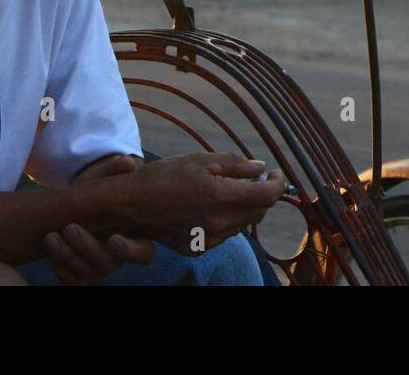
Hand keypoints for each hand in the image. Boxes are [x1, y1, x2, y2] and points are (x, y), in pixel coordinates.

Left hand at [48, 154, 154, 283]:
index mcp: (136, 236)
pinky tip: (50, 244)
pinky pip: (70, 280)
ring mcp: (99, 268)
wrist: (76, 203)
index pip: (143, 254)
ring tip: (51, 236)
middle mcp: (119, 257)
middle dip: (88, 247)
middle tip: (70, 227)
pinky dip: (58, 265)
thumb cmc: (99, 188)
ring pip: (87, 273)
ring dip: (67, 255)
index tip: (112, 238)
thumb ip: (119, 170)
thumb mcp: (109, 176)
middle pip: (109, 264)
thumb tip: (128, 163)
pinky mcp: (79, 274)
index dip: (129, 251)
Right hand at [100, 152, 284, 254]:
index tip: (276, 173)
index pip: (267, 196)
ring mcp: (208, 239)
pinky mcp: (198, 248)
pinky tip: (211, 206)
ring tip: (228, 189)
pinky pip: (225, 234)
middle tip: (254, 178)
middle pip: (259, 212)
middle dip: (262, 194)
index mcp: (221, 198)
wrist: (130, 205)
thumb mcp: (199, 160)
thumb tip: (260, 168)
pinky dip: (227, 219)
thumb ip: (234, 165)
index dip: (279, 184)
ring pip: (243, 224)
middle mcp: (218, 223)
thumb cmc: (163, 176)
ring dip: (244, 206)